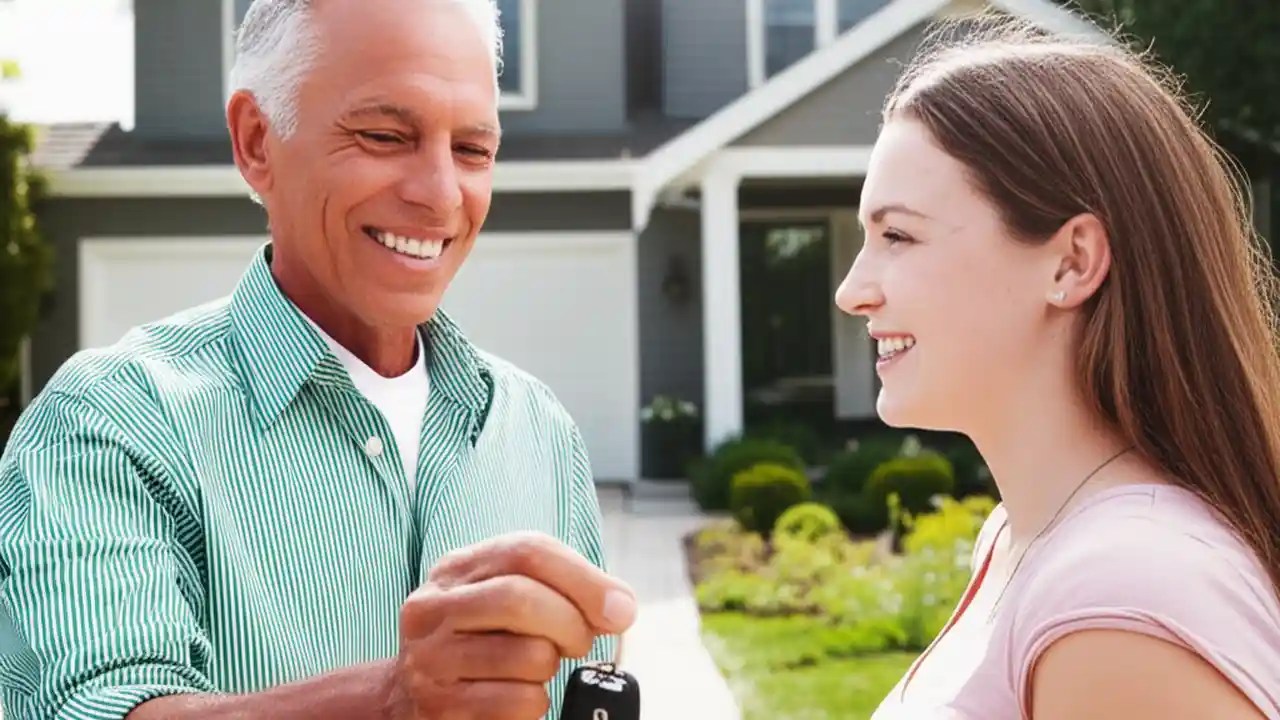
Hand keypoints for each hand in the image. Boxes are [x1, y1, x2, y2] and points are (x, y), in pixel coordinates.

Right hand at [385, 532, 637, 718]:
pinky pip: (518, 702)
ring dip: (550, 668)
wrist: (410, 697)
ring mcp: (430, 658)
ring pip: (527, 655)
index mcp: (456, 569)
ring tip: (536, 669)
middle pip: (521, 598)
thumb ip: (563, 589)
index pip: (527, 551)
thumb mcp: (509, 601)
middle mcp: (433, 607)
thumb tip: (620, 606)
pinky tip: (518, 697)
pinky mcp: (438, 706)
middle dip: (571, 624)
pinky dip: (536, 703)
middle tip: (580, 643)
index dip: (584, 579)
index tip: (621, 609)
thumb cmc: (481, 643)